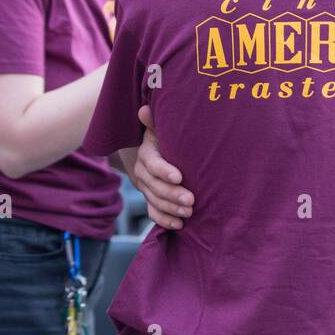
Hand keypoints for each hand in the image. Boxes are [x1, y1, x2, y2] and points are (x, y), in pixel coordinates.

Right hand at [124, 105, 192, 230]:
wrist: (157, 152)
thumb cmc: (167, 137)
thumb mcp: (161, 128)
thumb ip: (155, 121)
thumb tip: (144, 109)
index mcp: (147, 154)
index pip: (153, 164)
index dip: (164, 171)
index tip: (179, 177)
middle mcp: (143, 173)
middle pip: (154, 187)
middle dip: (172, 195)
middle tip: (191, 200)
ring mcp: (146, 188)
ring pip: (155, 202)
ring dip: (171, 209)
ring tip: (189, 213)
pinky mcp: (151, 200)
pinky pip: (154, 213)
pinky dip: (165, 221)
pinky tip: (179, 225)